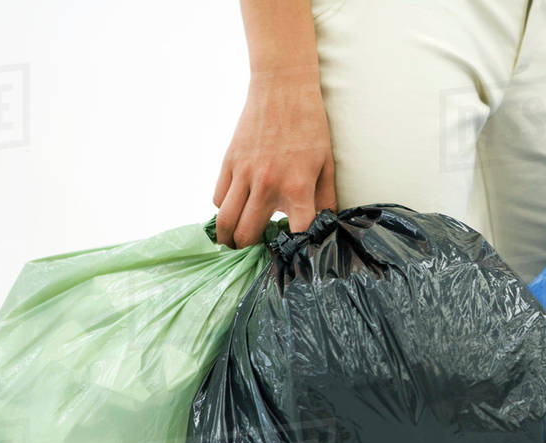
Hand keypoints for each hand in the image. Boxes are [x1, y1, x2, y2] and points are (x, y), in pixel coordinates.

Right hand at [213, 66, 336, 247]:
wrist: (282, 88)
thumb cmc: (310, 126)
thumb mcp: (326, 164)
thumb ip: (325, 199)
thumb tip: (325, 226)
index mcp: (297, 187)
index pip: (294, 233)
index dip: (296, 248)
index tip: (294, 252)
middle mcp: (268, 184)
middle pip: (248, 234)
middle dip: (250, 248)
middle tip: (255, 249)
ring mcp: (244, 173)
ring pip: (226, 221)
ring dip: (229, 236)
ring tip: (235, 240)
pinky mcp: (229, 162)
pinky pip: (219, 198)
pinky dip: (224, 208)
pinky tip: (235, 209)